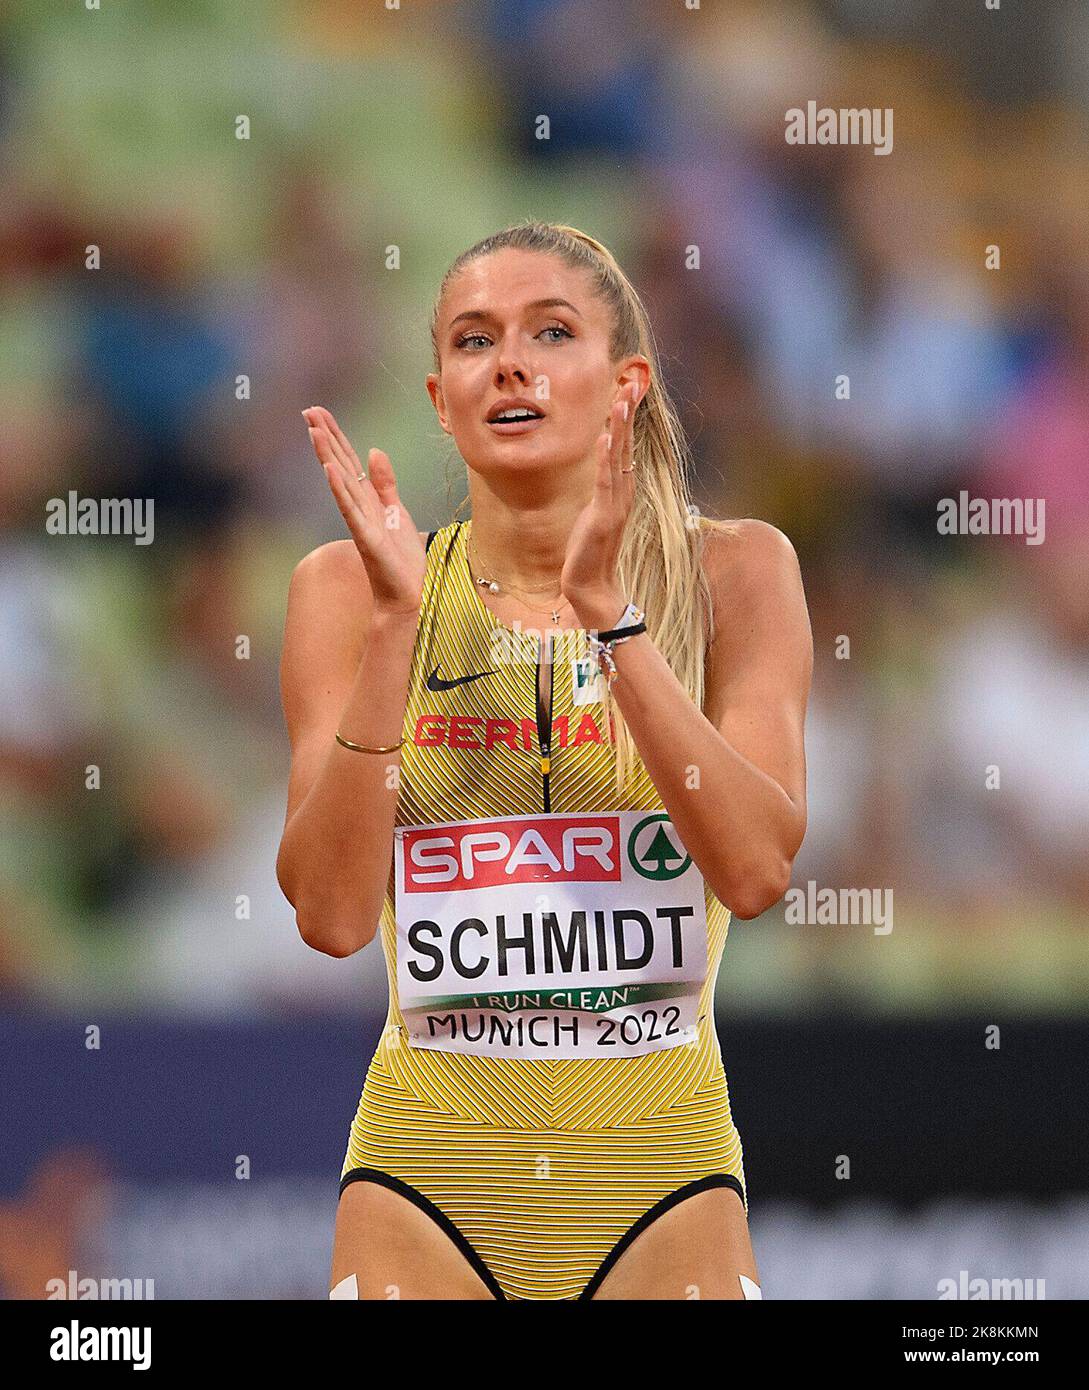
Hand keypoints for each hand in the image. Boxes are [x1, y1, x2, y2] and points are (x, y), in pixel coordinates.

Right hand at [303, 406, 425, 615]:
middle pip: (339, 465)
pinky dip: (341, 490)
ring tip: (315, 432)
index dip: (335, 435)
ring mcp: (360, 521)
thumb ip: (385, 483)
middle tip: (307, 411)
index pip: (347, 460)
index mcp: (367, 498)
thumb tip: (373, 451)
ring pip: (341, 483)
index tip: (318, 412)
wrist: (404, 593)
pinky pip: (351, 510)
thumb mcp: (397, 511)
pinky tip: (331, 471)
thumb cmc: (400, 557)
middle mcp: (358, 506)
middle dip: (325, 438)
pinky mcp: (367, 537)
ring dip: (327, 456)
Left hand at [561, 383, 638, 628]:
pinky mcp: (602, 517)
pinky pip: (605, 482)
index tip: (628, 388)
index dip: (627, 418)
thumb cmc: (590, 552)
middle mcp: (623, 493)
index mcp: (621, 490)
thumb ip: (600, 489)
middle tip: (631, 381)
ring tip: (620, 400)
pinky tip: (604, 437)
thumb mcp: (594, 513)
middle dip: (628, 413)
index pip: (625, 446)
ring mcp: (615, 505)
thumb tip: (600, 467)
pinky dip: (605, 459)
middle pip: (627, 445)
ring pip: (619, 458)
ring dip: (620, 428)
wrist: (592, 587)